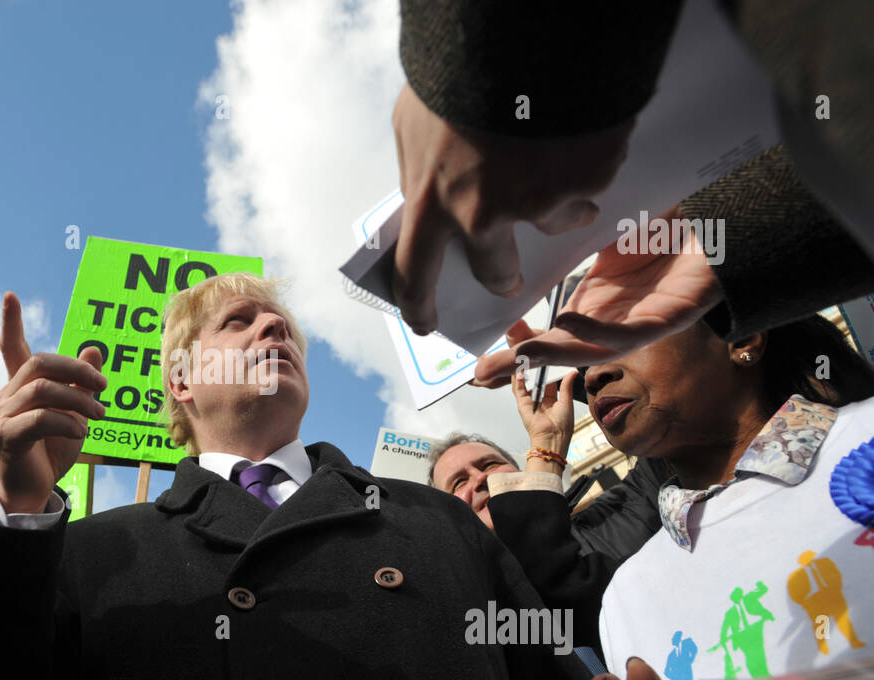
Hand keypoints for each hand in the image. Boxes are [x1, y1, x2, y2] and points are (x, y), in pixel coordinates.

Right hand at [0, 291, 105, 513]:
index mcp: (21, 386)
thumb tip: (94, 350)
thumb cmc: (51, 451)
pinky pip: (41, 418)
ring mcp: (3, 415)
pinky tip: (79, 433)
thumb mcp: (75, 414)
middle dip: (77, 371)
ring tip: (100, 415)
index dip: (12, 323)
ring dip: (79, 400)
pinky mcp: (6, 436)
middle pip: (40, 363)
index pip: (12, 348)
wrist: (33, 490)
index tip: (11, 296)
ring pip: (44, 389)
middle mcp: (7, 395)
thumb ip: (81, 384)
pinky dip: (67, 422)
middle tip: (104, 388)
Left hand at [392, 81, 632, 333]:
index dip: (418, 303)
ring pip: (552, 219)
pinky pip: (589, 180)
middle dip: (501, 275)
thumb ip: (419, 171)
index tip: (426, 322)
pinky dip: (586, 158)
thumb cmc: (457, 72)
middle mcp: (484, 215)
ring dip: (556, 198)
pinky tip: (580, 127)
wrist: (521, 34)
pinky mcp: (587, 181)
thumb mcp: (415, 122)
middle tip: (507, 275)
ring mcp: (540, 201)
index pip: (414, 274)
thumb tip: (422, 198)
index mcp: (431, 201)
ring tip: (555, 157)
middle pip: (495, 268)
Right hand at [472, 206, 724, 380]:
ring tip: (519, 357)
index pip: (548, 329)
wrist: (725, 217)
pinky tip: (568, 323)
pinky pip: (629, 335)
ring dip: (553, 357)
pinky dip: (596, 333)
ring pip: (590, 351)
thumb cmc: (669, 224)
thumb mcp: (606, 228)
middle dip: (521, 363)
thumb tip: (526, 222)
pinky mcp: (670, 319)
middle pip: (561, 349)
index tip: (483, 340)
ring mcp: (640, 322)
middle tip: (482, 374)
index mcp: (597, 301)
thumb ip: (571, 235)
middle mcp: (614, 318)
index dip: (517, 337)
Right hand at [513, 367, 577, 463]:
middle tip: (536, 355)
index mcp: (552, 400)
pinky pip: (518, 390)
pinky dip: (518, 380)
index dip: (549, 370)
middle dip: (535, 369)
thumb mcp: (567, 402)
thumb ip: (566, 386)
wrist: (553, 439)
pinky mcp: (522, 405)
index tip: (549, 358)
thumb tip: (573, 372)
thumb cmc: (562, 427)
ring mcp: (530, 402)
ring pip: (525, 383)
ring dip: (524, 372)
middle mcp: (539, 400)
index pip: (549, 381)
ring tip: (525, 358)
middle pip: (536, 380)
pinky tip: (520, 370)